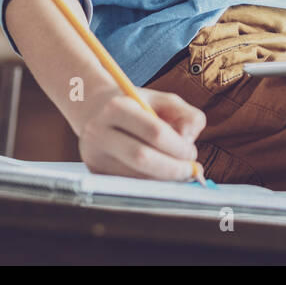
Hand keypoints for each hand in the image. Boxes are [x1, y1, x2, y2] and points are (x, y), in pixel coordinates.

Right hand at [76, 84, 206, 179]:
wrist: (94, 110)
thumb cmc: (137, 106)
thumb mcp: (164, 100)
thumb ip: (187, 115)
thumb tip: (189, 139)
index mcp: (117, 107)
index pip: (154, 132)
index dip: (178, 147)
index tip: (192, 153)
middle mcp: (99, 131)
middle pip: (141, 158)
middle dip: (172, 168)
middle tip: (191, 170)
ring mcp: (93, 154)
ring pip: (134, 176)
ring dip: (163, 179)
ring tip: (179, 173)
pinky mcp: (94, 171)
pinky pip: (128, 184)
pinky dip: (150, 183)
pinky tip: (161, 176)